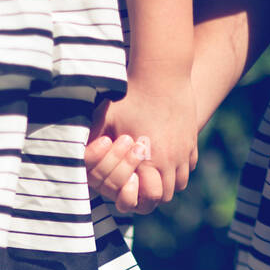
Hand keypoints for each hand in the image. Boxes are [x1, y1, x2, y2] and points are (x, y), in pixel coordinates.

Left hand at [85, 75, 197, 215]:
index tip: (129, 187)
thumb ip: (94, 140)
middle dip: (151, 193)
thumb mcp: (106, 117)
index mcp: (148, 159)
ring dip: (166, 182)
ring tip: (151, 172)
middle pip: (165, 196)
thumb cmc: (130, 95)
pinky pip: (189, 165)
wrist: (162, 71)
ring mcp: (184, 151)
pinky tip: (165, 157)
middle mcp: (170, 160)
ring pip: (179, 183)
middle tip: (137, 183)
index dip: (139, 198)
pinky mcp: (191, 140)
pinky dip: (178, 168)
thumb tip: (77, 156)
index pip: (150, 198)